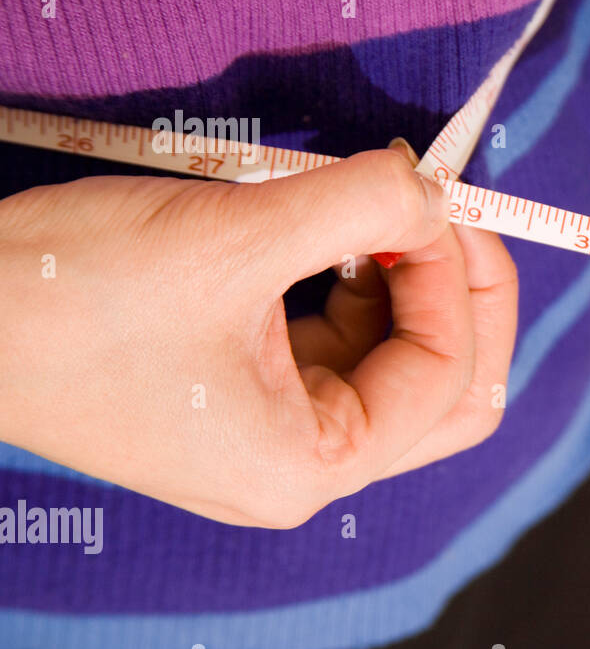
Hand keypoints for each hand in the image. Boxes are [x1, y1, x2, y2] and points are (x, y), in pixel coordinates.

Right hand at [0, 149, 516, 527]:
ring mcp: (276, 428)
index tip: (442, 196)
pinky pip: (339, 339)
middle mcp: (302, 463)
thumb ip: (359, 206)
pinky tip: (332, 228)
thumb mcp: (232, 237)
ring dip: (403, 278)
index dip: (463, 280)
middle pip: (444, 390)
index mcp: (309, 463)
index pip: (448, 379)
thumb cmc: (67, 297)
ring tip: (370, 206)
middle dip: (456, 296)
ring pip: (396, 358)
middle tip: (441, 210)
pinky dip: (354, 280)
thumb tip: (433, 184)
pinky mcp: (246, 388)